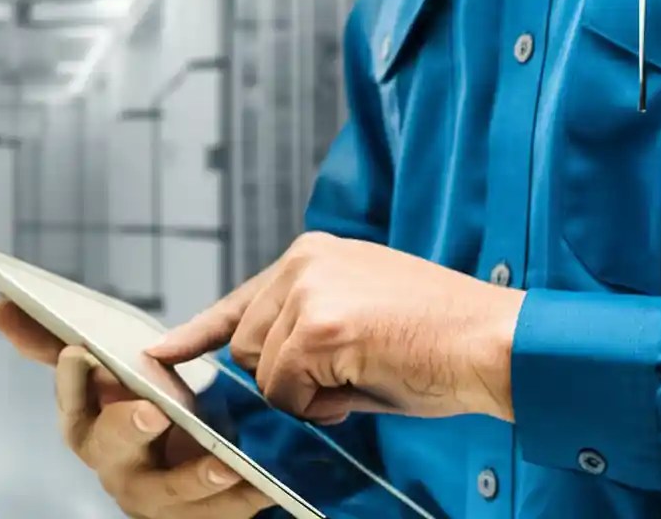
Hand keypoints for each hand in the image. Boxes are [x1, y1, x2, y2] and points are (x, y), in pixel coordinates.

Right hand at [0, 300, 273, 517]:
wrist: (209, 448)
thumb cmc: (153, 398)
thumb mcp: (118, 364)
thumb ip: (63, 339)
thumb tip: (2, 303)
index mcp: (91, 423)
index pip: (70, 403)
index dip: (70, 382)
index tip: (79, 351)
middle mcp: (115, 464)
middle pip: (109, 452)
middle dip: (125, 429)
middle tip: (151, 409)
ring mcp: (154, 497)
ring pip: (165, 496)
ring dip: (193, 479)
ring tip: (223, 461)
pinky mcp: (196, 516)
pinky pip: (215, 517)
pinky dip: (239, 502)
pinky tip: (263, 484)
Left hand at [148, 233, 524, 423]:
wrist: (497, 342)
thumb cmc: (442, 340)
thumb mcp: (361, 321)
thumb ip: (306, 333)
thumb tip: (267, 374)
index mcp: (314, 254)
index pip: (242, 298)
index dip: (201, 331)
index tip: (163, 350)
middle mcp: (303, 261)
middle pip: (247, 345)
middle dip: (290, 377)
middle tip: (354, 373)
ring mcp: (308, 290)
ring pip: (262, 371)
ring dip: (306, 392)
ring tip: (366, 371)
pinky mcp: (317, 326)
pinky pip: (286, 392)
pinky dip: (320, 406)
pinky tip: (365, 381)